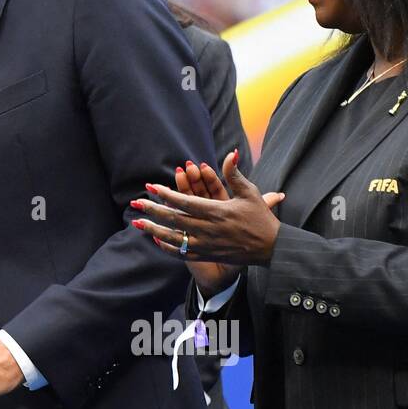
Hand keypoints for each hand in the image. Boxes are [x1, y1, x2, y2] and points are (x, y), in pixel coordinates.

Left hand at [131, 149, 285, 267]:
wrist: (272, 248)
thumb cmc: (261, 218)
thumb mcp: (250, 193)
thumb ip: (234, 174)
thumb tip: (230, 153)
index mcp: (217, 211)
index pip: (185, 202)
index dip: (166, 194)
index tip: (151, 186)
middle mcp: (208, 229)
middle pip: (174, 219)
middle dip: (153, 210)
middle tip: (135, 204)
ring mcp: (207, 244)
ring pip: (174, 238)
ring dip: (154, 230)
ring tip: (137, 222)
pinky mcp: (208, 255)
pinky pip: (183, 253)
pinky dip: (168, 247)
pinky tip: (156, 239)